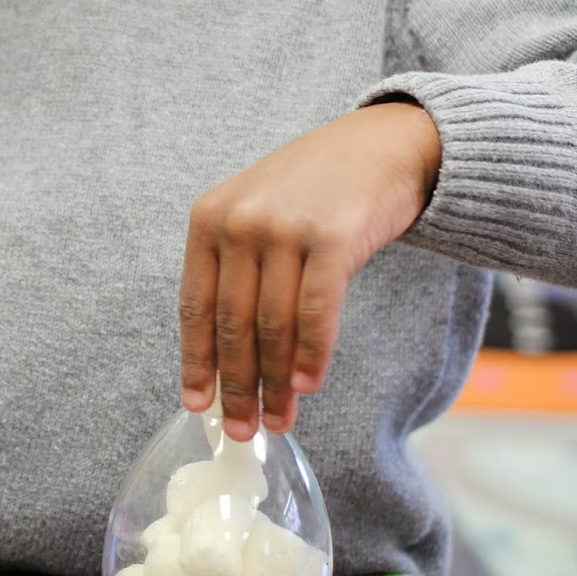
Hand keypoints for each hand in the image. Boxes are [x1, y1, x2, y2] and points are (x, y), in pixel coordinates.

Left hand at [178, 103, 441, 438]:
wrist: (382, 146)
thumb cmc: (316, 190)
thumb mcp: (257, 213)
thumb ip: (236, 270)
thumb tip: (225, 357)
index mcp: (209, 217)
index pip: (194, 305)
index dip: (196, 361)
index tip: (197, 403)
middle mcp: (240, 220)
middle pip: (232, 323)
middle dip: (237, 385)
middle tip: (243, 428)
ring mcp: (284, 227)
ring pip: (272, 325)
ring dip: (275, 382)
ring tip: (280, 418)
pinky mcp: (330, 236)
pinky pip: (316, 312)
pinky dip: (310, 355)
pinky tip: (307, 384)